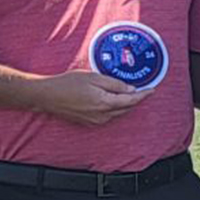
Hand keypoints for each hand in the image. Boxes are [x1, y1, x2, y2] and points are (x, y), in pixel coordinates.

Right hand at [33, 71, 147, 124]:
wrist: (47, 96)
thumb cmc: (67, 84)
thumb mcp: (93, 77)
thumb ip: (114, 84)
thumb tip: (131, 89)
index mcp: (105, 103)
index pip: (131, 100)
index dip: (143, 95)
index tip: (152, 90)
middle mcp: (102, 116)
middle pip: (126, 108)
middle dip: (135, 99)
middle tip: (142, 89)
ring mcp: (96, 121)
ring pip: (118, 113)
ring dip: (125, 104)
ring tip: (128, 93)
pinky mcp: (89, 123)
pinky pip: (108, 116)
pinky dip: (114, 108)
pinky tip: (112, 100)